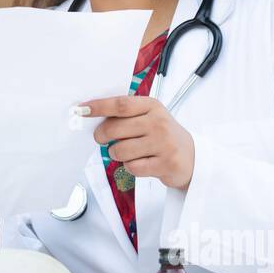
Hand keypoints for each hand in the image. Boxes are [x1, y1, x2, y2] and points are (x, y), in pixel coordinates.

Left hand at [77, 95, 194, 189]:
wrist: (192, 157)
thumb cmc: (162, 135)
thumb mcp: (149, 116)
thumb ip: (125, 114)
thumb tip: (91, 114)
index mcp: (152, 106)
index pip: (120, 104)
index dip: (98, 107)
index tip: (81, 109)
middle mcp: (159, 122)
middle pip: (114, 129)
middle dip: (101, 135)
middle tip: (101, 138)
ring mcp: (163, 143)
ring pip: (120, 150)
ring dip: (117, 154)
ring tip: (128, 152)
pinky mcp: (165, 164)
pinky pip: (132, 167)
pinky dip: (130, 167)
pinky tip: (141, 163)